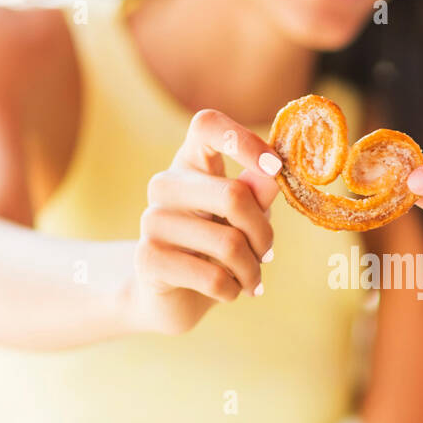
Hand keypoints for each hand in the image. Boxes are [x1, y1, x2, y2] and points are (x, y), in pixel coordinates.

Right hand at [125, 109, 281, 335]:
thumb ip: (257, 194)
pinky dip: (233, 290)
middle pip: (234, 196)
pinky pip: (213, 277)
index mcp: (191, 163)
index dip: (245, 141)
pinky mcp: (148, 258)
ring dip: (252, 270)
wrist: (172, 297)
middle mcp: (165, 185)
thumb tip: (271, 175)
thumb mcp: (243, 218)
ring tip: (251, 279)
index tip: (275, 168)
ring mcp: (152, 220)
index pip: (208, 125)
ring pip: (229, 243)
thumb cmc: (215, 248)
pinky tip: (229, 291)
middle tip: (267, 254)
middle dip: (264, 234)